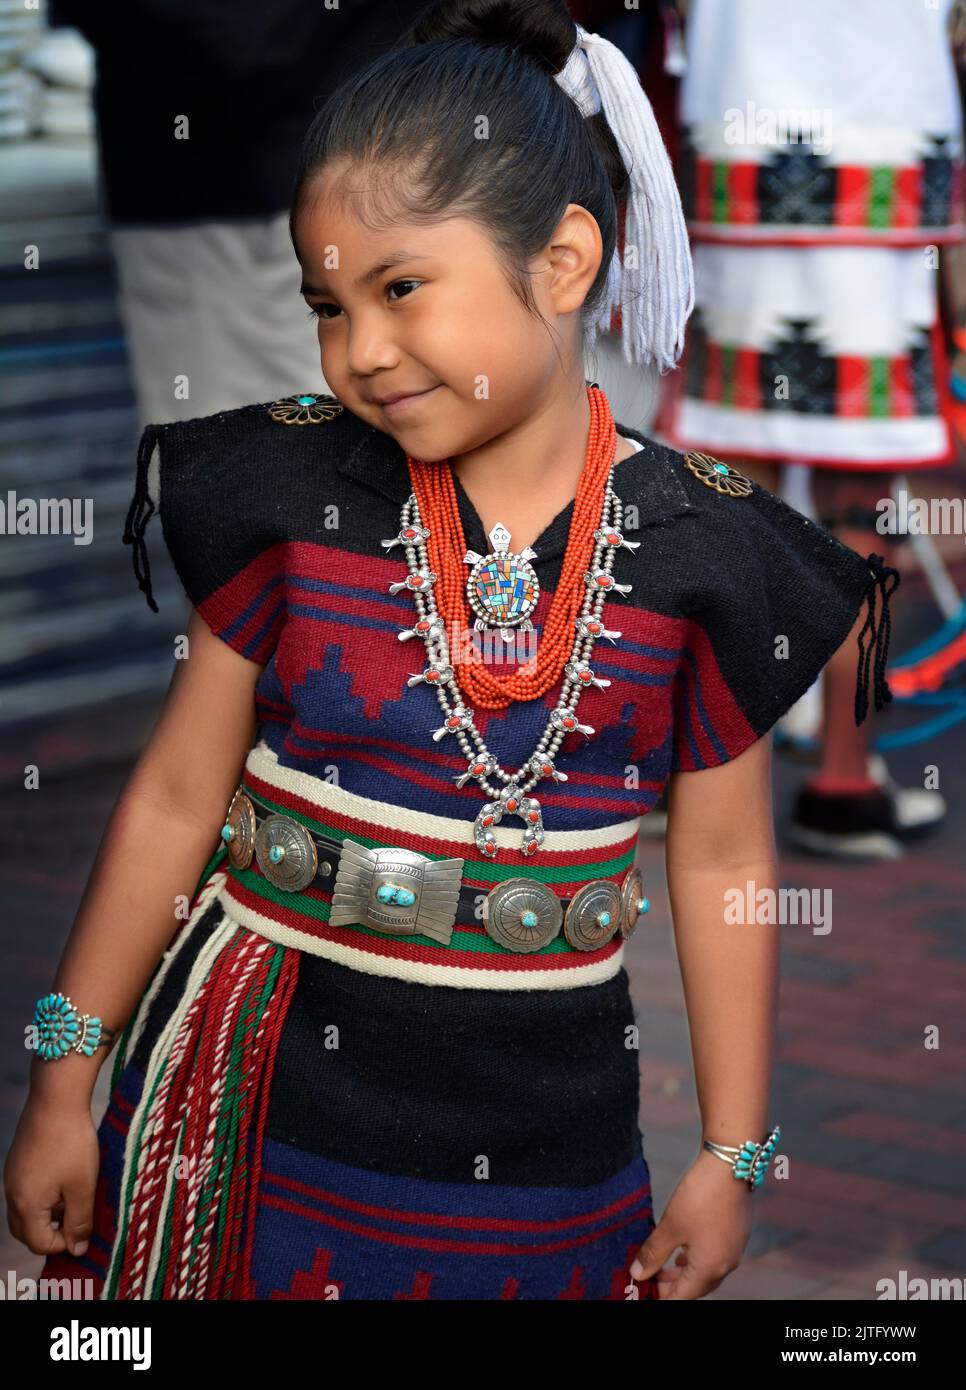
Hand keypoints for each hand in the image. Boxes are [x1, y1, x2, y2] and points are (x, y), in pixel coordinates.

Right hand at [4, 1093, 99, 1258]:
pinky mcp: (17, 1162)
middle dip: (51, 1234)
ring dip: (47, 1215)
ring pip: (25, 1212)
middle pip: (27, 1232)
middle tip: (78, 1220)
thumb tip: (77, 1250)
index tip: (85, 1231)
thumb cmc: (72, 1144)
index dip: (64, 1244)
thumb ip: (79, 1222)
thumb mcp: (83, 1186)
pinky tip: (65, 1179)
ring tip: (74, 1198)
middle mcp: (12, 1195)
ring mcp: (12, 1177)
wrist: (56, 1099)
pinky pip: (25, 1192)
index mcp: (26, 1206)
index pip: (39, 1244)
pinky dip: (43, 1197)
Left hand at [629, 1148, 754, 1298]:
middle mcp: (726, 1265)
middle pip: (696, 1288)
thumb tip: (638, 1274)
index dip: (661, 1297)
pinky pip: (715, 1259)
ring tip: (662, 1267)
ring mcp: (734, 1250)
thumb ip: (653, 1253)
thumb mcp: (670, 1225)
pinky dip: (696, 1261)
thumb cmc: (700, 1196)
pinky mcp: (737, 1235)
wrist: (731, 1165)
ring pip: (706, 1274)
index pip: (682, 1298)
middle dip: (671, 1287)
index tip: (643, 1291)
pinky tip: (684, 1249)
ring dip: (683, 1274)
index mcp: (710, 1269)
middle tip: (649, 1278)